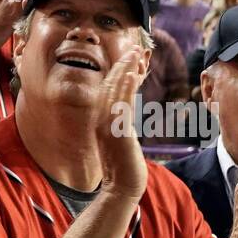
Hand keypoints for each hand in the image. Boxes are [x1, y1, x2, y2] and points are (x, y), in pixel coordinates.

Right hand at [95, 49, 147, 200]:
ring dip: (125, 70)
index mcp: (101, 121)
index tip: (129, 58)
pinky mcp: (117, 132)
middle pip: (109, 85)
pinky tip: (131, 74)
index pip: (108, 91)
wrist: (122, 188)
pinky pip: (120, 104)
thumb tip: (125, 113)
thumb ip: (120, 125)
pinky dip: (125, 87)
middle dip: (122, 65)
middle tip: (135, 48)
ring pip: (114, 91)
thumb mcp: (120, 140)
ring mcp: (108, 126)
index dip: (118, 72)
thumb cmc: (124, 168)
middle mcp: (101, 120)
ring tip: (136, 54)